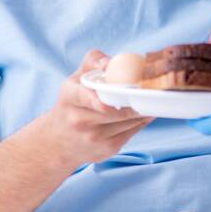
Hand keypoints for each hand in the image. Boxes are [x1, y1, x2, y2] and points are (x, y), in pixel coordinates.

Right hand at [38, 50, 153, 166]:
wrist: (59, 142)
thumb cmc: (72, 104)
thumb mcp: (75, 80)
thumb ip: (93, 62)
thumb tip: (111, 62)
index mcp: (69, 97)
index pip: (81, 96)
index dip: (95, 100)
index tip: (107, 102)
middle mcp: (78, 120)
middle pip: (114, 111)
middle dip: (134, 101)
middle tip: (151, 90)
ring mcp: (93, 137)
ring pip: (128, 121)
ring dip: (142, 110)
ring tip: (151, 100)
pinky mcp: (107, 149)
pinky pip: (132, 132)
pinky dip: (141, 121)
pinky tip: (145, 113)